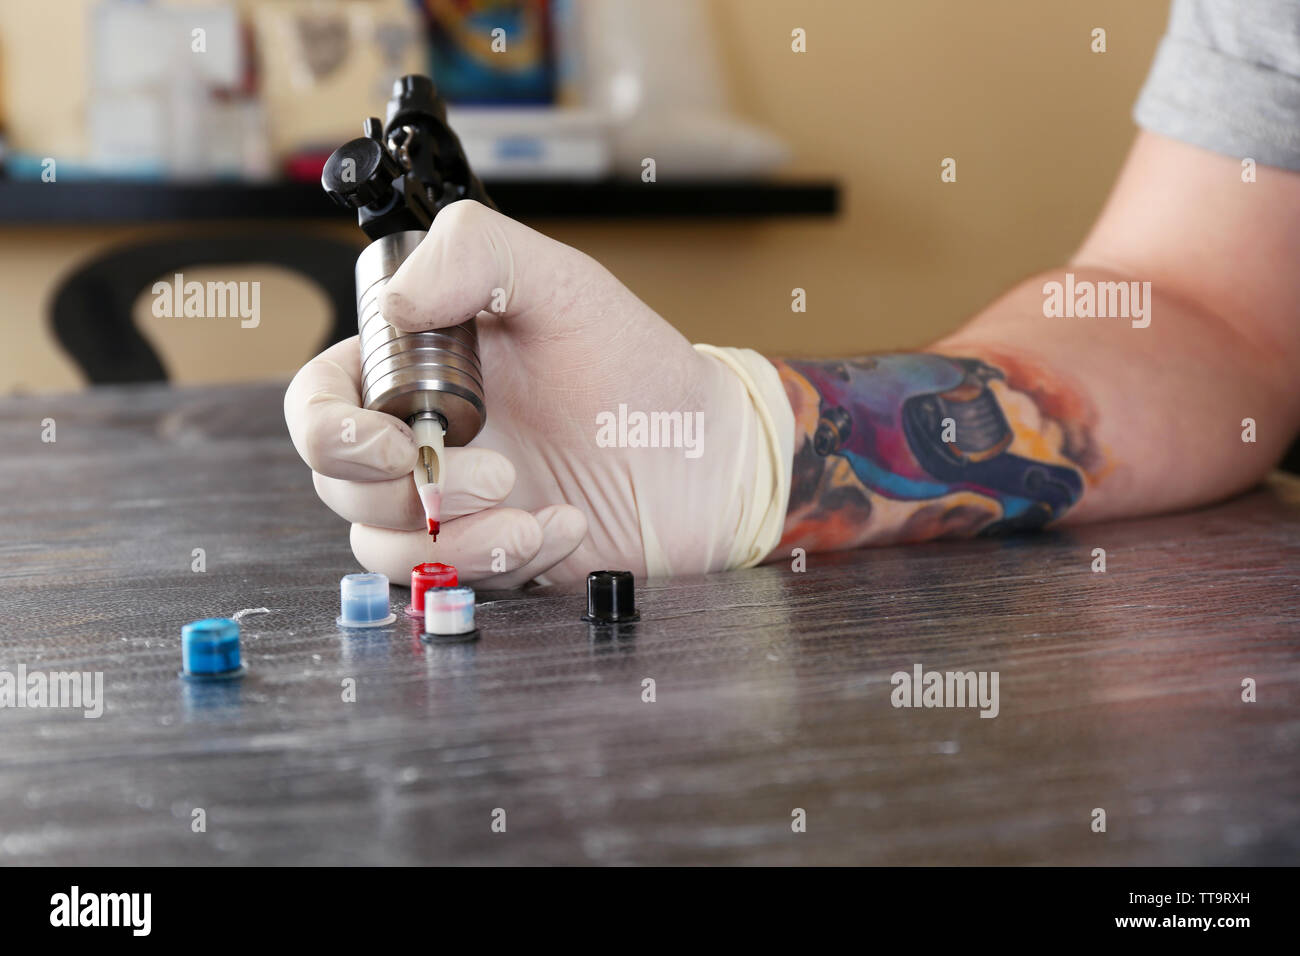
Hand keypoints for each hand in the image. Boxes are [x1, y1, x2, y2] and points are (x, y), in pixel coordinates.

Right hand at [285, 200, 783, 586]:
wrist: (702, 454)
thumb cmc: (633, 364)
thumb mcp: (560, 283)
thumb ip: (475, 256)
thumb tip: (395, 304)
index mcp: (413, 370)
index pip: (318, 404)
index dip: (332, 433)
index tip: (394, 443)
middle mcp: (418, 438)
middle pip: (339, 486)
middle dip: (404, 493)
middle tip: (496, 475)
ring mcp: (449, 504)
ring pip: (382, 547)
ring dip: (452, 540)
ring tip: (533, 518)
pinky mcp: (485, 556)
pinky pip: (448, 582)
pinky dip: (500, 563)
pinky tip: (566, 529)